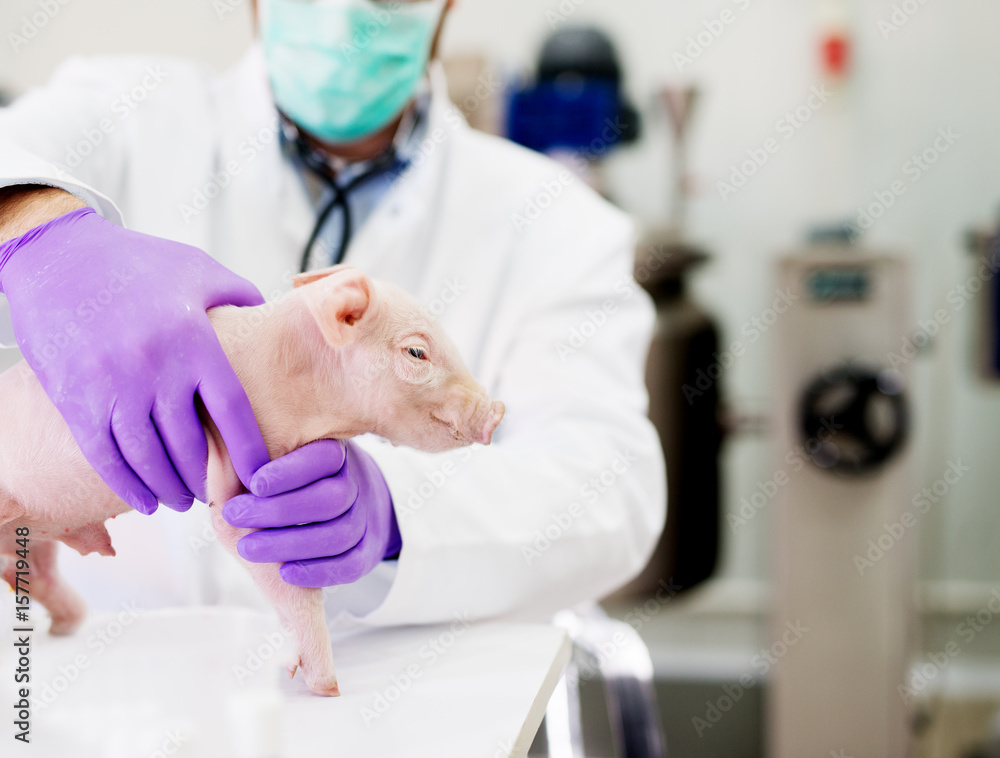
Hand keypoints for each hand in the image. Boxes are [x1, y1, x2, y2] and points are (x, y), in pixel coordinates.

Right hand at [0, 202, 269, 513]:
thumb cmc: (138, 263)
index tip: (262, 475)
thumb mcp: (199, 270)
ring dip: (168, 488)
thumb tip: (274, 327)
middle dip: (205, 476)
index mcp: (192, 338)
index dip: (249, 448)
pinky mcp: (75, 397)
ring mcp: (111, 385)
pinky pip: (104, 454)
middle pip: (188, 442)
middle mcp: (154, 366)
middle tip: (218, 493)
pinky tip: (144, 500)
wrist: (57, 257)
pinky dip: (126, 485)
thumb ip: (241, 299)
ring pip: (146, 456)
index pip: (231, 408)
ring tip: (183, 500)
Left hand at [223, 439, 401, 587]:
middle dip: (281, 510)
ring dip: (291, 543)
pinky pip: (353, 564)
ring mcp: (366, 518)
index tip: (253, 482)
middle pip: (333, 497)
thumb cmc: (285, 486)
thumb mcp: (268, 466)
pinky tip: (284, 572)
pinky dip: (319, 571)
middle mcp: (356, 484)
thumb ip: (246, 463)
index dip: (291, 471)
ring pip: (342, 533)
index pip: (325, 458)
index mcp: (336, 454)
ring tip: (247, 548)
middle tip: (234, 515)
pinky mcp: (369, 551)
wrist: (333, 514)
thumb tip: (217, 451)